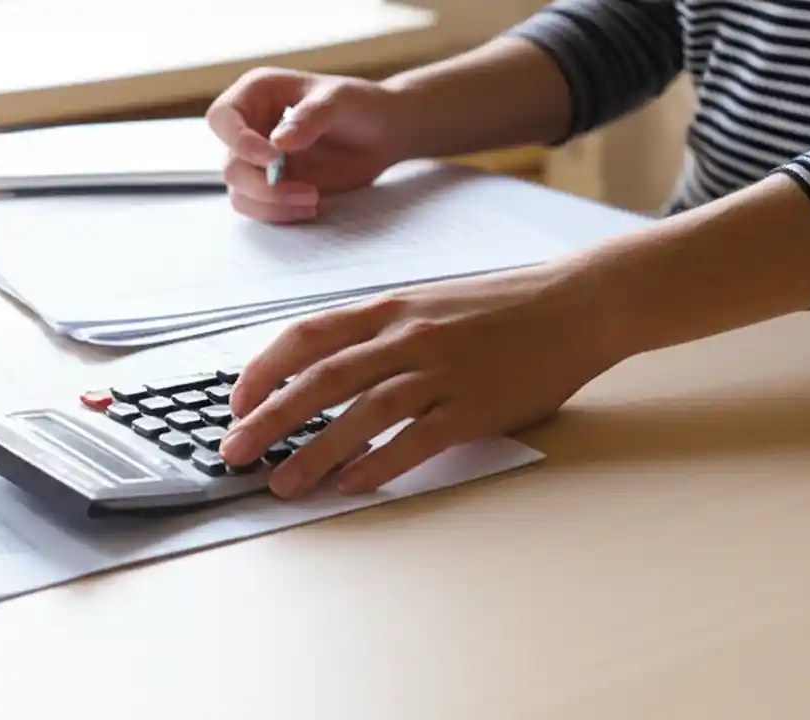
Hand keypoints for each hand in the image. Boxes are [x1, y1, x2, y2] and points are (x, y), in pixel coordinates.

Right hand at [205, 68, 406, 222]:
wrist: (383, 133)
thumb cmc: (361, 105)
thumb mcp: (340, 101)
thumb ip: (311, 117)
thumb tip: (279, 143)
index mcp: (257, 93)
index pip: (222, 118)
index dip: (239, 142)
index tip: (274, 159)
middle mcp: (249, 126)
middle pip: (230, 165)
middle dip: (264, 185)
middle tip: (307, 190)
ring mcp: (257, 160)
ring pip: (240, 193)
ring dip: (274, 204)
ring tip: (314, 199)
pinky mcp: (270, 186)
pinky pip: (258, 208)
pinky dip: (281, 214)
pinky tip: (314, 206)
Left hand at [217, 264, 617, 496]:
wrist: (575, 304)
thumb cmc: (497, 309)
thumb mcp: (424, 304)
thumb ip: (375, 333)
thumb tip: (319, 371)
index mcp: (388, 309)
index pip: (306, 337)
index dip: (263, 370)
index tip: (236, 402)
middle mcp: (406, 336)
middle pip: (320, 380)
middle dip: (269, 418)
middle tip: (235, 451)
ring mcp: (442, 371)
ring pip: (361, 414)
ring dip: (315, 452)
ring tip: (284, 484)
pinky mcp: (475, 406)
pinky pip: (416, 440)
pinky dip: (379, 464)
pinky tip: (351, 485)